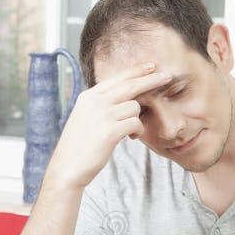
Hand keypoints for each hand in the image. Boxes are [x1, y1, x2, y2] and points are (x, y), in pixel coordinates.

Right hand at [43, 62, 171, 190]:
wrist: (67, 168)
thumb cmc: (78, 146)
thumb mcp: (85, 118)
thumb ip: (100, 105)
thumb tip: (123, 98)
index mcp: (88, 96)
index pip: (117, 78)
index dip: (136, 71)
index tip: (150, 66)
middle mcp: (95, 102)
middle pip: (130, 85)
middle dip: (151, 79)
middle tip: (167, 76)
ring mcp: (102, 115)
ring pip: (135, 107)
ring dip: (137, 119)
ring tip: (131, 131)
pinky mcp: (110, 131)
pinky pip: (136, 123)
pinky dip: (138, 130)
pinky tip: (131, 137)